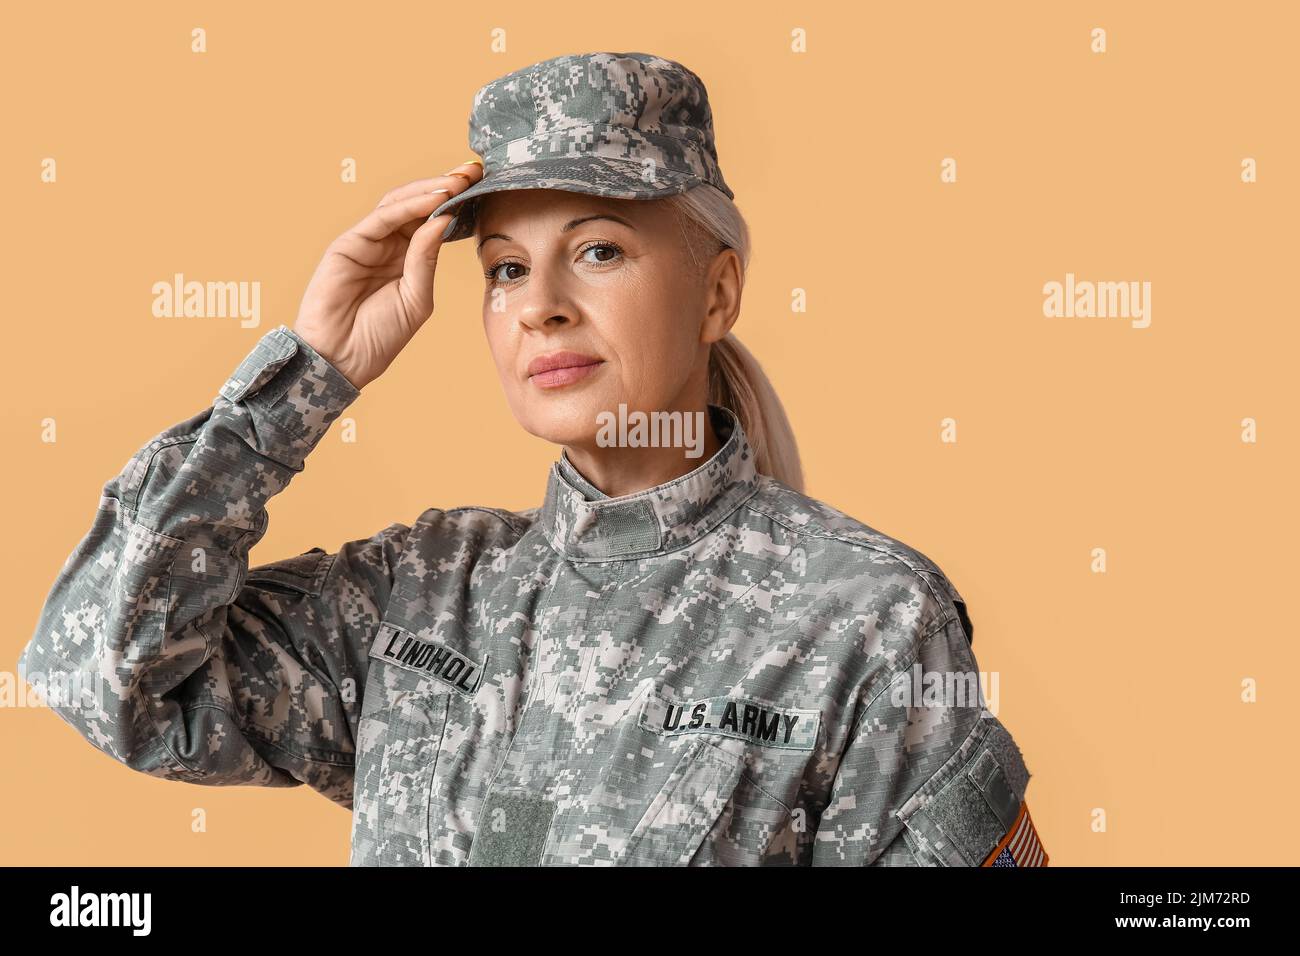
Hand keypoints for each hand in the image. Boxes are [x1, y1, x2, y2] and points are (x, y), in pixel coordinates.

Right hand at [291, 160, 483, 389]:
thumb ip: (426, 259)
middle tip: (474, 172)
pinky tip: (435, 200)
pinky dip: (409, 206)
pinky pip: (382, 218)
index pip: (433, 222)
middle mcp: (388, 245)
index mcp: (407, 259)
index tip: (483, 188)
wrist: (342, 359)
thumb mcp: (416, 299)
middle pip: (418, 206)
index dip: (457, 204)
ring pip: (400, 205)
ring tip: (458, 182)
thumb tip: (444, 221)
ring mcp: (367, 242)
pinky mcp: (348, 243)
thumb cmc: (379, 336)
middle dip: (446, 187)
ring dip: (430, 190)